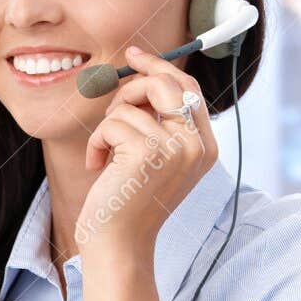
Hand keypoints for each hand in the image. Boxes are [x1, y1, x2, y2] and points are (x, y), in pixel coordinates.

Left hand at [77, 45, 219, 253]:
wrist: (117, 244)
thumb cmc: (126, 203)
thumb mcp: (151, 160)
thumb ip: (158, 124)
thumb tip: (141, 77)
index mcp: (205, 147)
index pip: (189, 88)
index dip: (160, 67)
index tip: (135, 56)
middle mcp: (197, 146)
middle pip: (166, 83)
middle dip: (130, 88)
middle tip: (110, 111)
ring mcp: (176, 148)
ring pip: (130, 105)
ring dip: (106, 127)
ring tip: (104, 156)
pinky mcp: (147, 152)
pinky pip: (112, 123)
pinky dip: (96, 142)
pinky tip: (96, 166)